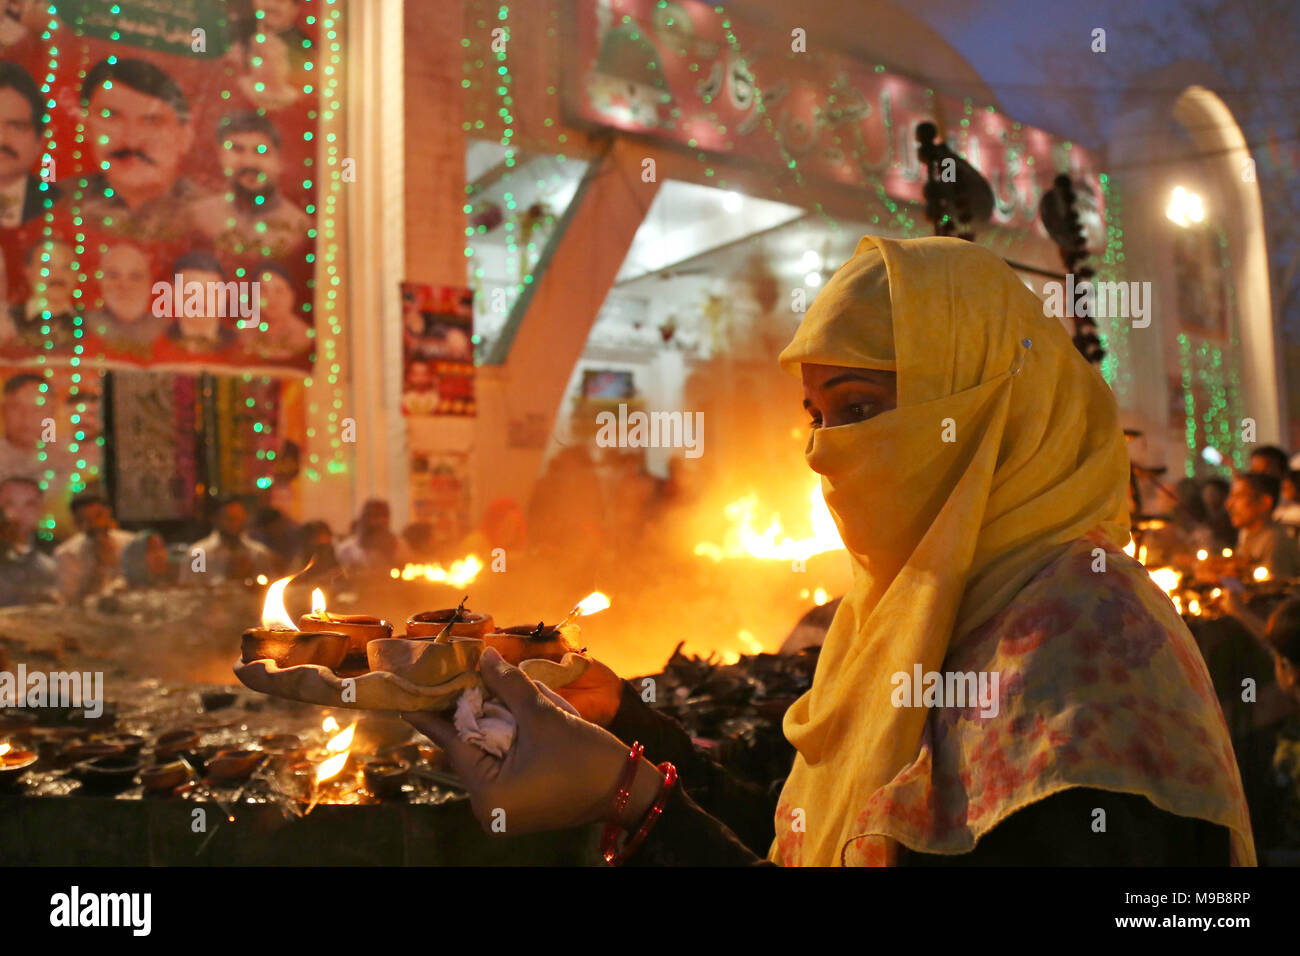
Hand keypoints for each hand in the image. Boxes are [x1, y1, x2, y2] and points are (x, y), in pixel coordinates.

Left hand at [403, 647, 661, 835]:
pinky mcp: (520, 802)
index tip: (405, 695)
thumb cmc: (587, 758)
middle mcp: (489, 808)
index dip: (431, 713)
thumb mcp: (544, 716)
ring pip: (485, 753)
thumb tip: (484, 656)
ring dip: (485, 722)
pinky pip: (501, 763)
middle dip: (463, 711)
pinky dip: (500, 737)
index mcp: (488, 795)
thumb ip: (510, 686)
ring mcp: (505, 808)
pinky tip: (498, 709)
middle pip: (468, 748)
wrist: (630, 790)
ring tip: (471, 686)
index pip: (452, 743)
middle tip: (444, 677)